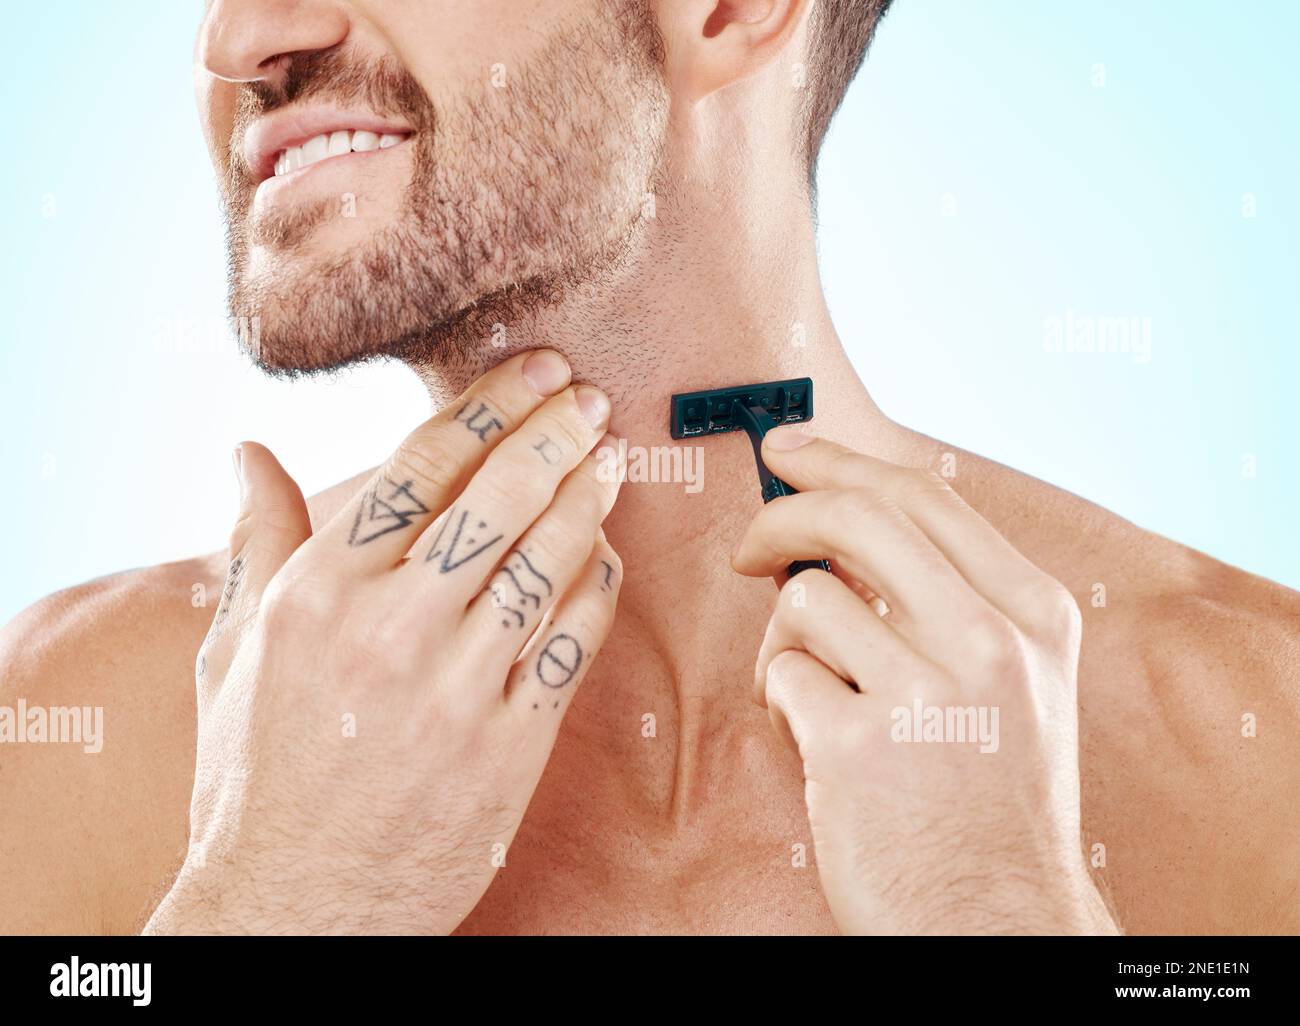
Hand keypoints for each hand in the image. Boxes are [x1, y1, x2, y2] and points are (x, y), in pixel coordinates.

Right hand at [146, 350, 621, 934]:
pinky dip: (596, 588)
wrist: (295, 904)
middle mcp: (390, 630)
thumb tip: (248, 452)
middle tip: (591, 397)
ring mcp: (456, 690)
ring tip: (611, 458)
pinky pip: (572, 644)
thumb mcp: (231, 652)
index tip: (537, 370)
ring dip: (589, 499)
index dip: (490, 405)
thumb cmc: (256, 775)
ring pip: (545, 563)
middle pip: (498, 499)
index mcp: (318, 592)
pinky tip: (606, 554)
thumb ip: (254, 543)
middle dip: (555, 434)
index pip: (423, 466)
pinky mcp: (509, 746)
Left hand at [732, 428, 1115, 934]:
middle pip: (858, 517)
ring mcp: (927, 693)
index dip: (840, 461)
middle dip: (784, 514)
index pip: (922, 495)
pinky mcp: (860, 747)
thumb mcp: (1013, 681)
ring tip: (813, 695)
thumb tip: (840, 522)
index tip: (788, 450)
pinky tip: (816, 741)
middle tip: (749, 546)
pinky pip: (782, 675)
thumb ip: (947, 598)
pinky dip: (781, 699)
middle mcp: (989, 640)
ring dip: (784, 642)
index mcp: (1032, 613)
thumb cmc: (990, 799)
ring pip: (805, 599)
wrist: (998, 918)